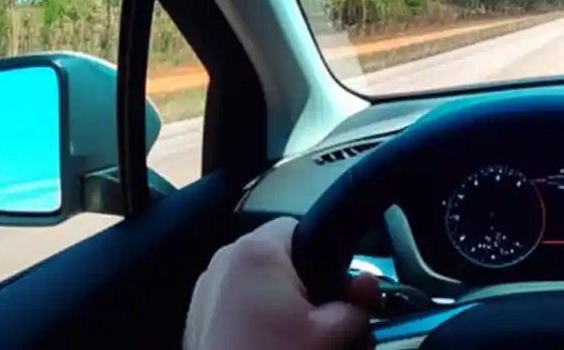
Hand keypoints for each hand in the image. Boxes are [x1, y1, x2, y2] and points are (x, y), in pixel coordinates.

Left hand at [184, 217, 380, 349]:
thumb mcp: (332, 333)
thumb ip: (358, 301)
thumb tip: (367, 284)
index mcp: (258, 252)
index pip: (299, 226)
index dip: (322, 252)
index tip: (332, 285)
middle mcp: (225, 260)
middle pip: (278, 255)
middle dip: (302, 280)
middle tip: (318, 317)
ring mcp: (205, 289)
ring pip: (257, 280)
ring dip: (278, 299)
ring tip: (293, 336)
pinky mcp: (196, 316)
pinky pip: (235, 301)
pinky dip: (254, 316)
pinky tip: (267, 343)